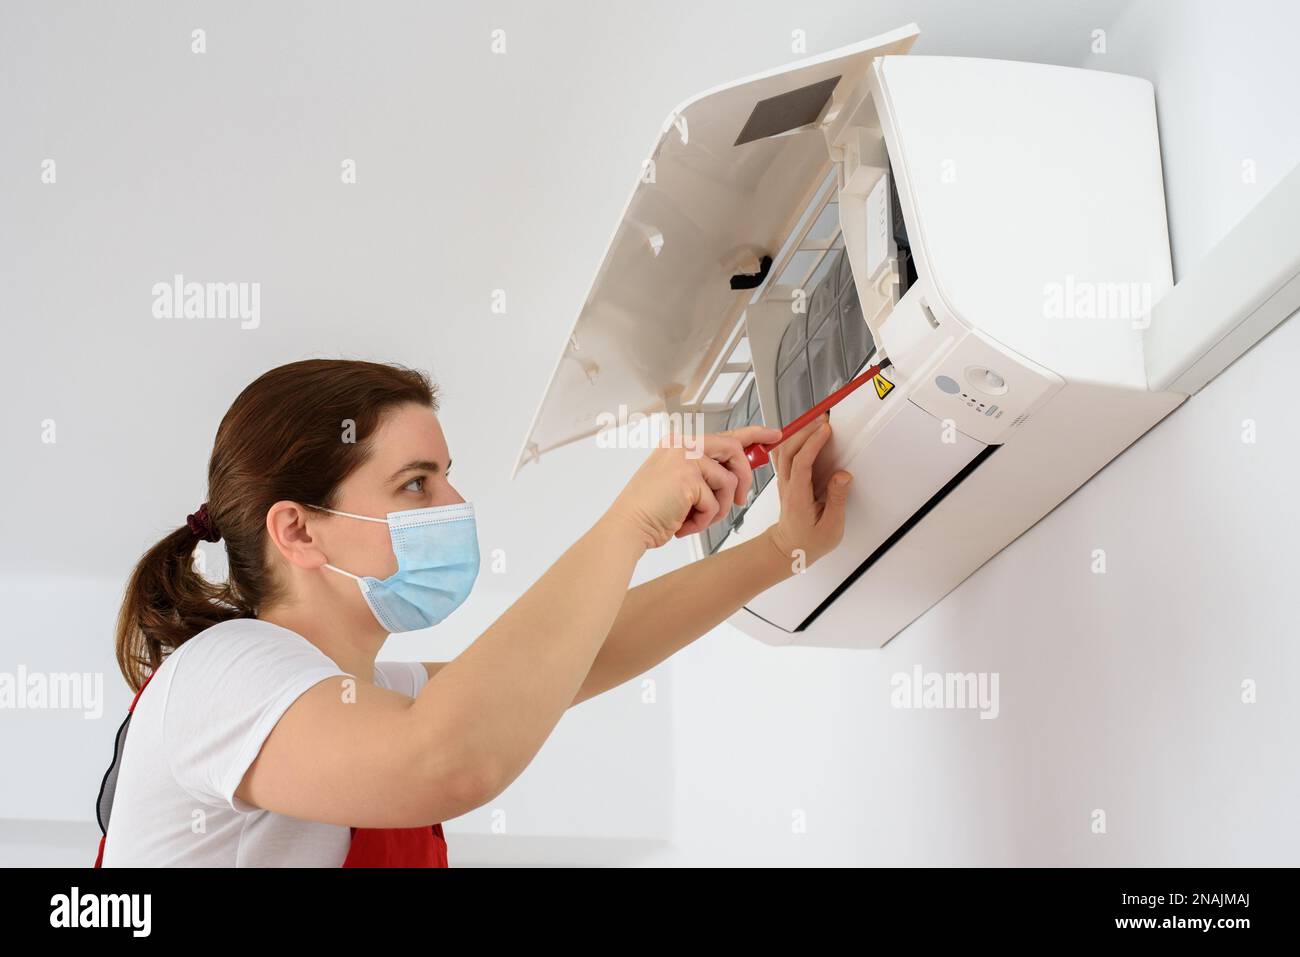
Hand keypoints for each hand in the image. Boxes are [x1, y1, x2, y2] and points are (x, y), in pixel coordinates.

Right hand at [602, 425, 781, 549]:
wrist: (627, 527)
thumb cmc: (650, 511)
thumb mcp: (680, 483)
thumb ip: (705, 473)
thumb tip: (739, 474)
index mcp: (678, 444)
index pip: (724, 433)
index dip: (752, 434)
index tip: (772, 434)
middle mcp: (681, 446)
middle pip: (733, 450)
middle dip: (744, 478)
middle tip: (741, 500)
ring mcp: (684, 460)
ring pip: (727, 482)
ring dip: (717, 509)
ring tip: (696, 518)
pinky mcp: (688, 480)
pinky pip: (715, 503)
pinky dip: (704, 520)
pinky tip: (684, 523)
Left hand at [764, 413, 852, 569]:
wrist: (788, 549)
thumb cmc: (808, 541)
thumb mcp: (830, 527)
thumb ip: (837, 500)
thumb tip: (843, 476)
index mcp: (797, 497)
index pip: (801, 463)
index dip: (812, 444)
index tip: (825, 430)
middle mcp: (787, 486)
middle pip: (789, 451)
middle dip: (805, 431)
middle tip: (822, 419)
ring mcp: (785, 482)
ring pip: (784, 451)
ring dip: (798, 434)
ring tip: (815, 423)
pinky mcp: (787, 480)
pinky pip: (785, 456)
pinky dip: (793, 441)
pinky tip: (804, 435)